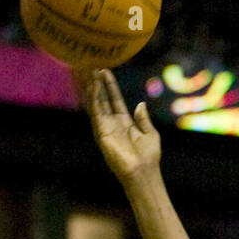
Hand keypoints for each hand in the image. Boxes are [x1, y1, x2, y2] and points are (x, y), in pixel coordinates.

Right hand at [78, 67, 161, 184]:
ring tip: (88, 71)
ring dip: (92, 87)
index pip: (114, 99)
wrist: (143, 173)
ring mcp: (105, 127)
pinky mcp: (101, 132)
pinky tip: (93, 86)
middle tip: (91, 66)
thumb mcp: (150, 134)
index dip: (109, 85)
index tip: (105, 70)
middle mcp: (112, 123)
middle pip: (102, 98)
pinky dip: (94, 98)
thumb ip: (143, 119)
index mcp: (124, 122)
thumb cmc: (148, 158)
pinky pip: (96, 112)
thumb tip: (140, 104)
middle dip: (97, 83)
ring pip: (96, 103)